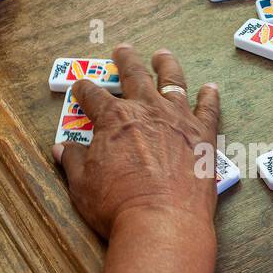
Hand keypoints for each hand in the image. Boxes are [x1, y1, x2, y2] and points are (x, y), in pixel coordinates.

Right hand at [54, 45, 220, 238]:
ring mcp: (177, 119)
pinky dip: (210, 96)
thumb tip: (62, 149)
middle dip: (126, 61)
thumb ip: (73, 162)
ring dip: (166, 66)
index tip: (81, 86)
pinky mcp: (203, 135)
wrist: (162, 222)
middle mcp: (146, 110)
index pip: (93, 95)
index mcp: (113, 119)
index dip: (84, 89)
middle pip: (134, 75)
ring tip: (163, 55)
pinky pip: (209, 108)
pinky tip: (211, 87)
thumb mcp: (83, 185)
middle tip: (123, 50)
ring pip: (172, 81)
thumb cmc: (118, 206)